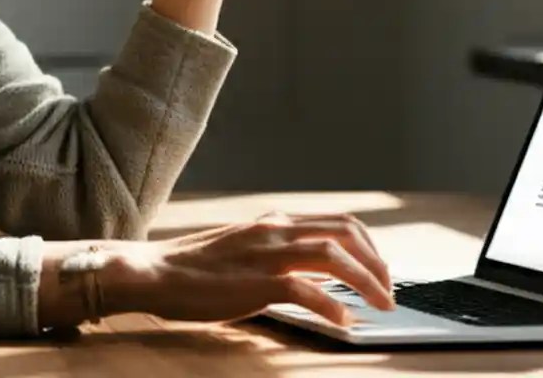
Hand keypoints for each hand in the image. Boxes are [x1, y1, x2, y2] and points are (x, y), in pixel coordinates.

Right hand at [107, 212, 394, 326]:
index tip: (381, 271)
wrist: (153, 272)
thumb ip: (281, 256)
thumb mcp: (246, 251)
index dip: (370, 246)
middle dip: (377, 262)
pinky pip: (305, 290)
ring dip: (366, 280)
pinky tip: (343, 321)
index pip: (339, 222)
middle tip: (389, 292)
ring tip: (380, 305)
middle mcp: (275, 231)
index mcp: (275, 223)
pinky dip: (332, 305)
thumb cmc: (195, 269)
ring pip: (334, 255)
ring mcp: (266, 255)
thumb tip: (319, 274)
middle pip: (346, 233)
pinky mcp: (255, 282)